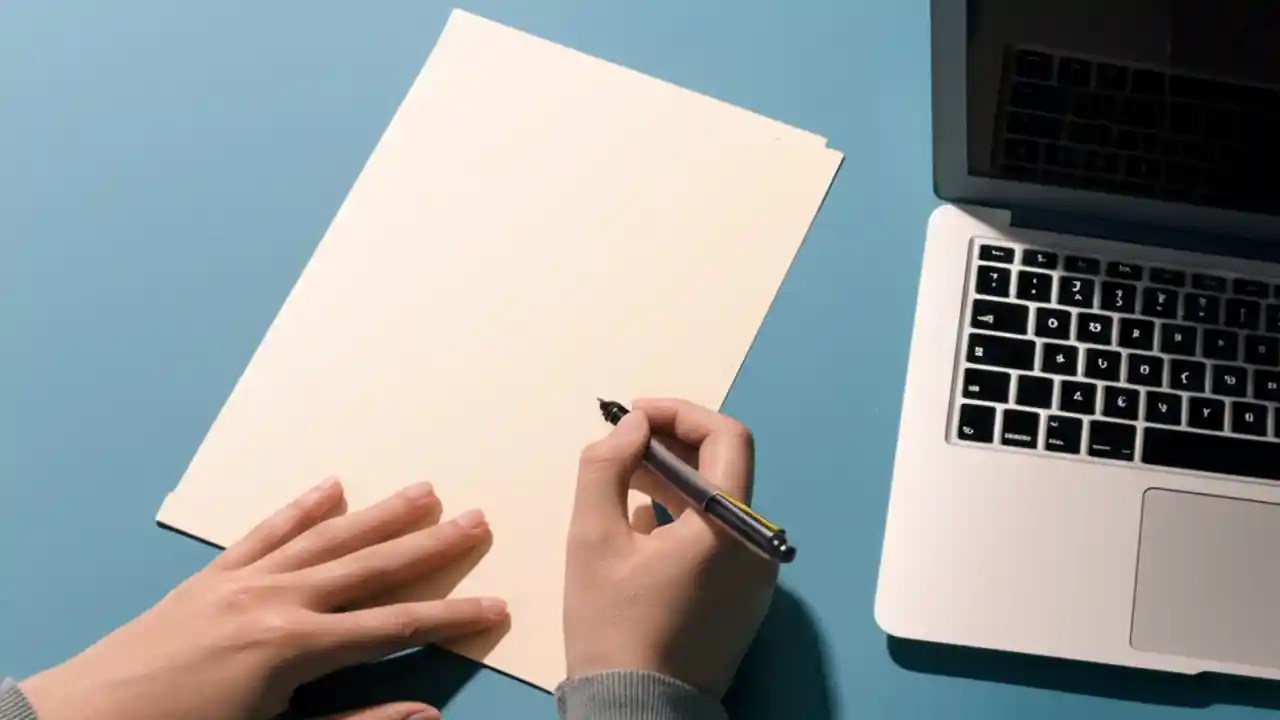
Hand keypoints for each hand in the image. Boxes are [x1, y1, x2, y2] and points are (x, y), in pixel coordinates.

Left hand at [21, 480, 505, 719]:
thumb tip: (427, 714)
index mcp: (297, 649)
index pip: (395, 628)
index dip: (451, 617)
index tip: (496, 604)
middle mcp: (278, 600)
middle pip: (371, 566)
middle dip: (429, 545)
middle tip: (477, 518)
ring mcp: (244, 580)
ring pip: (328, 538)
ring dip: (380, 514)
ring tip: (423, 489)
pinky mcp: (213, 575)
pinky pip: (266, 531)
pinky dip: (301, 507)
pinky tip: (332, 486)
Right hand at [563, 398, 777, 697]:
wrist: (638, 712)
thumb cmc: (612, 625)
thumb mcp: (592, 538)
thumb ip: (607, 466)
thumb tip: (633, 425)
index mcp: (731, 527)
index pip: (726, 438)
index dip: (679, 413)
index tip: (633, 413)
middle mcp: (757, 546)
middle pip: (725, 469)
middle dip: (673, 444)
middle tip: (623, 440)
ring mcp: (756, 576)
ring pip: (721, 503)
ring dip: (676, 479)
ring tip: (623, 477)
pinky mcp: (743, 599)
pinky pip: (721, 537)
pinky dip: (685, 516)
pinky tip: (640, 521)